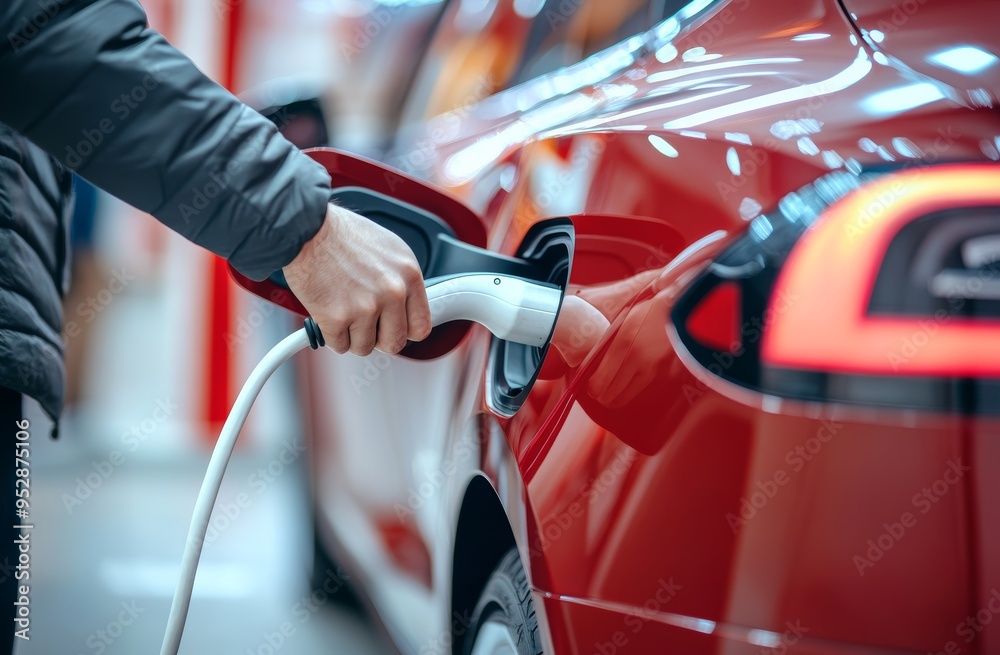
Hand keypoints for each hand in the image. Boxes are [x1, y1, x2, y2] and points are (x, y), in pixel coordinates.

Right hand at [282, 203, 431, 355]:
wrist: (306, 227)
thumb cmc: (341, 234)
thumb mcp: (388, 250)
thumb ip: (400, 281)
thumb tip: (405, 309)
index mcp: (409, 274)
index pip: (421, 326)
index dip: (404, 330)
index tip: (393, 328)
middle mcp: (392, 292)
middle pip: (394, 343)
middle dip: (378, 337)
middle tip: (364, 323)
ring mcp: (365, 307)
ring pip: (365, 347)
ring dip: (352, 334)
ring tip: (342, 308)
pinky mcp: (337, 318)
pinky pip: (340, 345)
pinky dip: (331, 334)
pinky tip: (328, 310)